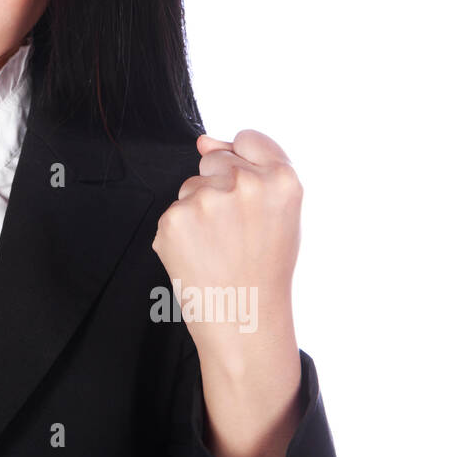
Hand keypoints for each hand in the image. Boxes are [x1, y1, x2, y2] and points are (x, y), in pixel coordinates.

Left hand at [151, 129, 301, 373]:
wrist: (243, 317)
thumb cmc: (265, 266)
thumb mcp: (281, 213)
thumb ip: (252, 168)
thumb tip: (203, 140)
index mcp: (283, 180)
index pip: (249, 139)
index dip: (244, 161)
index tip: (245, 188)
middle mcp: (245, 184)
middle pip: (215, 159)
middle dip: (219, 185)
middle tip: (234, 230)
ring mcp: (206, 200)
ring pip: (191, 185)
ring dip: (198, 209)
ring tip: (219, 246)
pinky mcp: (174, 218)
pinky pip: (174, 210)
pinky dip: (181, 230)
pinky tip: (199, 254)